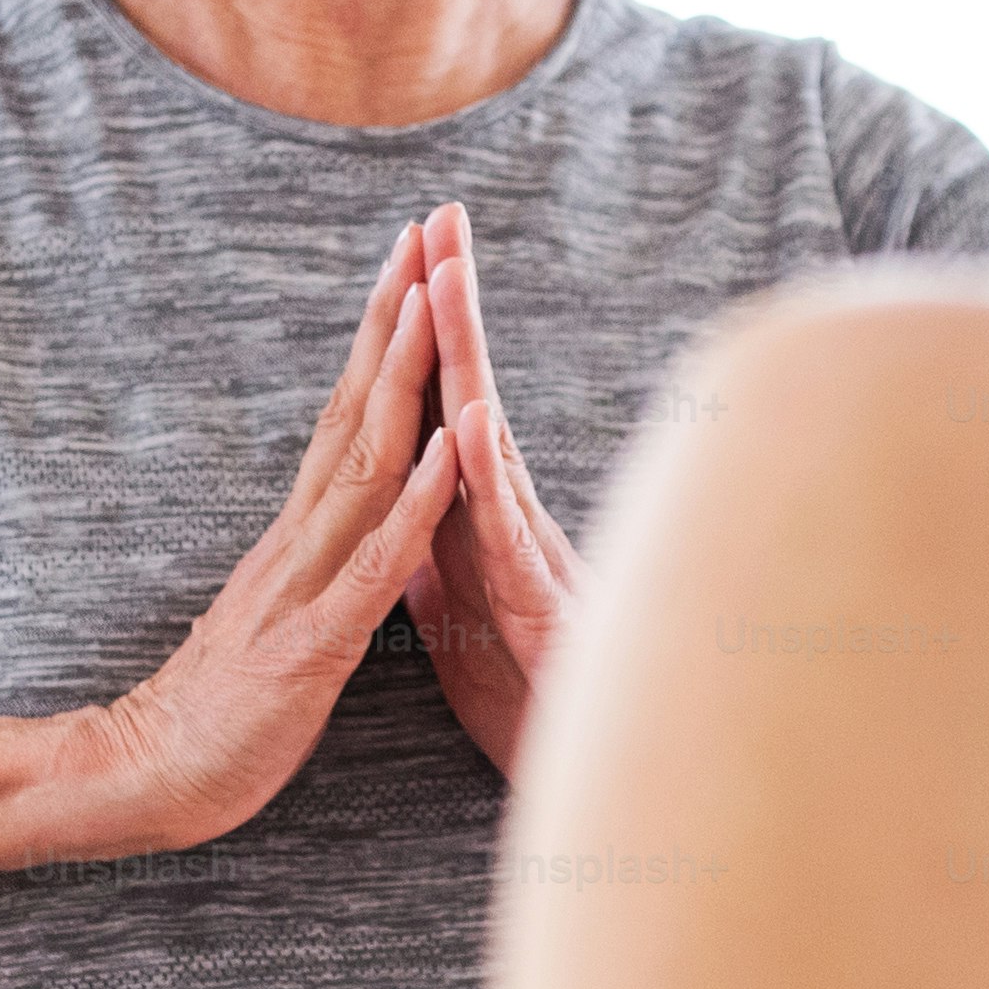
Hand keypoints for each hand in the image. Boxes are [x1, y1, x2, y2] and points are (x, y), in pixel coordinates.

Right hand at [82, 217, 466, 852]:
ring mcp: (302, 585)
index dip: (382, 338)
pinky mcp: (311, 643)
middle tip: (425, 233)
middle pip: (353, 408)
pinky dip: (414, 505)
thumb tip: (356, 517)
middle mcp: (298, 538)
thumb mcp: (282, 616)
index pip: (345, 414)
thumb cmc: (221, 709)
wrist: (145, 777)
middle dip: (394, 319)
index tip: (412, 261)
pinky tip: (446, 453)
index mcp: (298, 534)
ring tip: (436, 302)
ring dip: (404, 380)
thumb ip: (316, 563)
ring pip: (363, 464)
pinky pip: (372, 564)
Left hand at [405, 201, 583, 776]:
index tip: (407, 251)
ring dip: (468, 361)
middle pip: (471, 396)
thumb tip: (409, 507)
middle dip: (455, 306)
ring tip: (446, 285)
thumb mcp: (456, 615)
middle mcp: (504, 520)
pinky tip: (467, 422)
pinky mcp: (534, 604)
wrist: (582, 770)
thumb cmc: (524, 694)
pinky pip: (503, 532)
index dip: (422, 333)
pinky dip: (482, 475)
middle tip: (441, 218)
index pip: (441, 406)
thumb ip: (434, 555)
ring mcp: (523, 554)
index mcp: (469, 517)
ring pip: (489, 445)